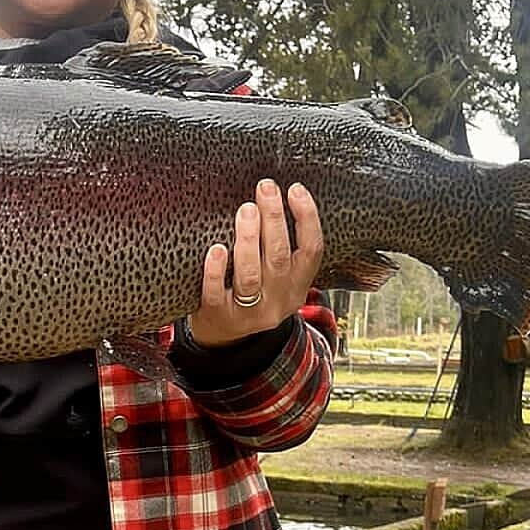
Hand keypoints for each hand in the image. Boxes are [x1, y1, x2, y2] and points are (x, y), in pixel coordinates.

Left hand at [188, 180, 323, 347]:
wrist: (226, 340)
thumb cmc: (252, 295)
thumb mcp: (277, 278)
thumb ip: (281, 247)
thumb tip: (274, 196)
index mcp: (297, 286)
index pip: (312, 250)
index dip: (307, 218)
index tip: (295, 189)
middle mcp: (278, 300)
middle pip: (280, 257)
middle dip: (274, 219)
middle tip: (265, 188)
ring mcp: (249, 312)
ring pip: (251, 275)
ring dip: (248, 240)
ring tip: (246, 210)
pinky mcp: (219, 316)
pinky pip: (217, 293)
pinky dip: (216, 271)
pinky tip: (216, 249)